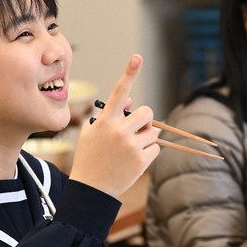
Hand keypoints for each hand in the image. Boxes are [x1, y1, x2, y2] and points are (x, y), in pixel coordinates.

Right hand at [68, 55, 159, 196]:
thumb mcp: (93, 133)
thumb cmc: (91, 157)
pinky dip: (149, 152)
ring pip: (153, 132)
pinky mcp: (141, 160)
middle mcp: (119, 130)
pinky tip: (133, 160)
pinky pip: (156, 148)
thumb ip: (111, 115)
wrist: (91, 189)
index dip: (129, 73)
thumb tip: (131, 100)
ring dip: (146, 138)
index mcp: (105, 120)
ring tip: (128, 151)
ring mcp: (131, 145)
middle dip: (145, 120)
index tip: (137, 57)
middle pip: (147, 112)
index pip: (119, 92)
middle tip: (134, 131)